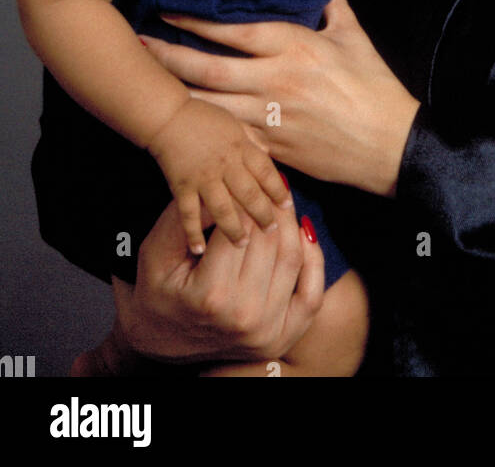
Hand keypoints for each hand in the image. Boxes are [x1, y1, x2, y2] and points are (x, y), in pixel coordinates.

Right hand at [113, 196, 323, 364]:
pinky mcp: (281, 337)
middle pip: (270, 241)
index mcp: (210, 295)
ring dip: (291, 223)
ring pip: (293, 259)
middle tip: (272, 180)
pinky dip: (314, 259)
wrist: (161, 341)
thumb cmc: (158, 290)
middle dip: (271, 205)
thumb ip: (185, 218)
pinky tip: (304, 232)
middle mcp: (242, 315)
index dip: (246, 197)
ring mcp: (266, 331)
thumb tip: (221, 188)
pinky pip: (312, 293)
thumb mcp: (156, 251)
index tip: (247, 177)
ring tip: (283, 199)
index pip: (241, 228)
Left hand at [140, 0, 418, 196]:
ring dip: (176, 96)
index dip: (198, 21)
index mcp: (297, 48)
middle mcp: (278, 83)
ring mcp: (273, 120)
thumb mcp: (355, 38)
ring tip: (146, 84)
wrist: (391, 146)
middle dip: (169, 58)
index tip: (169, 10)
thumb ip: (333, 4)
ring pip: (211, 108)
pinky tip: (181, 124)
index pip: (236, 31)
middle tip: (138, 46)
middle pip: (210, 71)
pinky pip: (229, 139)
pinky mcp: (272, 151)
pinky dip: (204, 130)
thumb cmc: (375, 88)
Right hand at [146, 96, 288, 254]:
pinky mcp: (182, 186)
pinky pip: (189, 214)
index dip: (278, 190)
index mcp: (241, 147)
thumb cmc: (203, 117)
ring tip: (241, 244)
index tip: (287, 206)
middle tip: (271, 231)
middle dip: (262, 214)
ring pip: (223, 208)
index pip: (265, 172)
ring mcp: (203, 177)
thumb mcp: (234, 124)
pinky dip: (193, 233)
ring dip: (234, 228)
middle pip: (249, 194)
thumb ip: (250, 142)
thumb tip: (269, 154)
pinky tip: (199, 250)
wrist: (168, 116)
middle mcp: (226, 164)